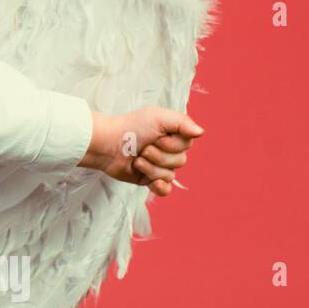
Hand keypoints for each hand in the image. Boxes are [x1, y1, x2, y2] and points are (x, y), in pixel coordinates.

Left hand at [81, 107, 203, 196]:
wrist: (107, 144)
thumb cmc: (131, 127)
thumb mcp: (158, 117)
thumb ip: (182, 122)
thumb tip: (201, 132)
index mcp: (173, 136)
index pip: (187, 145)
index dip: (172, 143)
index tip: (156, 136)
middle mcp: (169, 152)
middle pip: (180, 162)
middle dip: (159, 155)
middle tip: (143, 148)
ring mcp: (159, 167)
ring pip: (169, 175)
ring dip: (151, 167)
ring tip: (136, 159)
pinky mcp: (148, 180)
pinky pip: (165, 190)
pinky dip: (160, 188)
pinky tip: (152, 183)